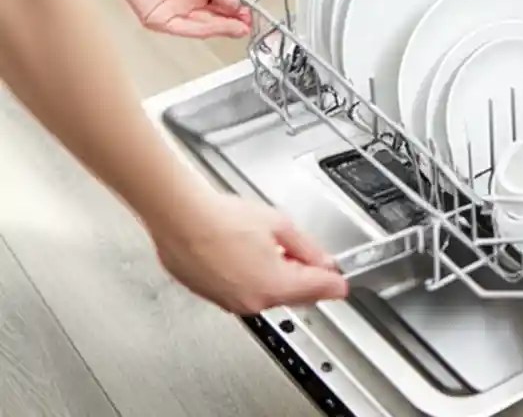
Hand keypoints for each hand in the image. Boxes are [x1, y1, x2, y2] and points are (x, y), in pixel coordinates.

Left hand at [102, 0, 251, 38]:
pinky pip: (186, 29)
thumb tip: (236, 2)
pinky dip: (204, 29)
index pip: (226, 4)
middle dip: (234, 23)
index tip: (250, 14)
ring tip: (239, 28)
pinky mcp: (161, 21)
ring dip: (223, 29)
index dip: (239, 10)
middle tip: (248, 24)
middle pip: (218, 18)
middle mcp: (192, 3)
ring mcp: (177, 13)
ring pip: (204, 26)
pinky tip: (218, 26)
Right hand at [150, 192, 347, 313]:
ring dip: (278, 278)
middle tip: (309, 258)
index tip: (342, 284)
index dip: (333, 283)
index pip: (317, 289)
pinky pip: (244, 292)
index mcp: (274, 285)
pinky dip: (253, 279)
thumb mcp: (279, 225)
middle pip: (294, 295)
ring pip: (268, 295)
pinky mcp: (214, 297)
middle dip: (305, 278)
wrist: (180, 219)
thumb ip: (307, 248)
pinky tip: (248, 256)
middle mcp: (252, 301)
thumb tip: (324, 261)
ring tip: (270, 247)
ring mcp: (231, 302)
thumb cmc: (222, 219)